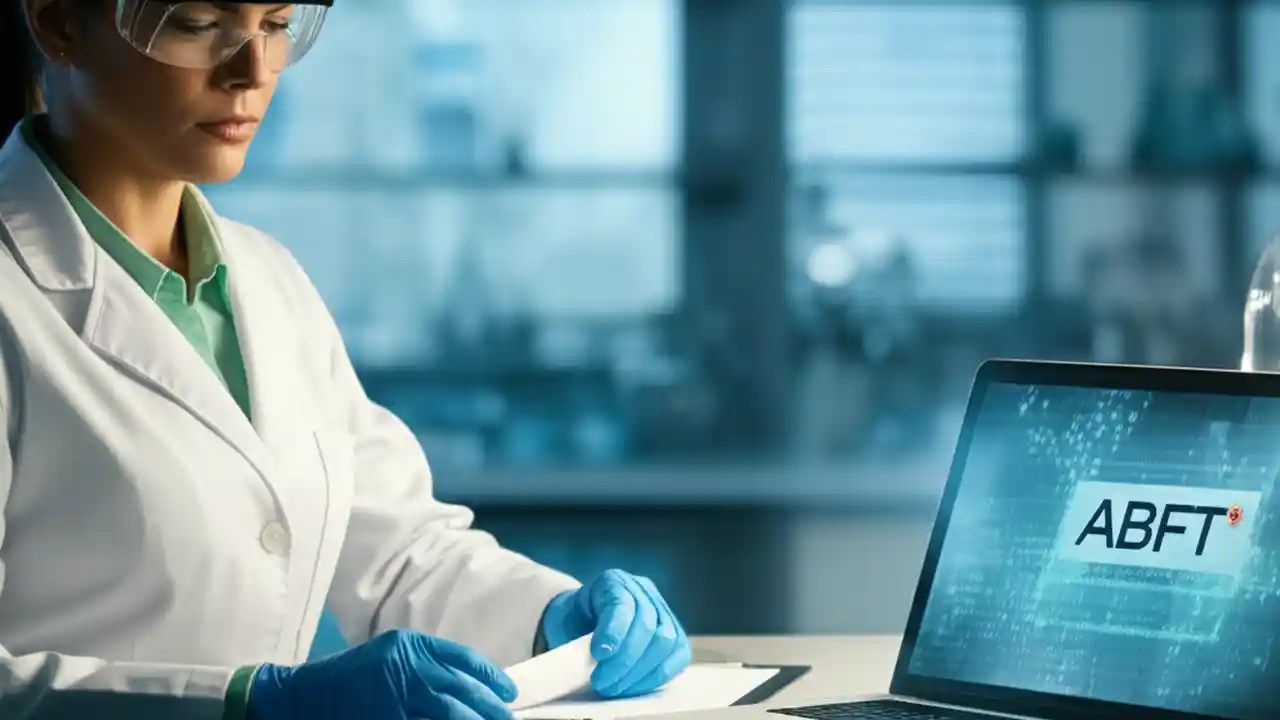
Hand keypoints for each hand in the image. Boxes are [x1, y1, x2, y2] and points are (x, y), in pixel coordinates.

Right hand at [247, 630, 516, 719]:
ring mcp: (393, 696)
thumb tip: (468, 688)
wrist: (297, 696)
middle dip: (489, 707)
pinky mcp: (385, 718)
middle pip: (460, 689)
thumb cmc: (345, 680)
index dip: (490, 678)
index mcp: (408, 646)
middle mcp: (403, 666)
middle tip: (508, 718)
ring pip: (447, 713)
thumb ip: (423, 668)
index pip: (461, 660)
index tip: (508, 693)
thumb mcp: (388, 659)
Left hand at [541, 569, 691, 698]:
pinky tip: (634, 687)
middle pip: (648, 625)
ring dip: (639, 672)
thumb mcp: (563, 624)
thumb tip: (585, 665)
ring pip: (665, 641)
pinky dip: (656, 676)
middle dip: (625, 660)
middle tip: (602, 683)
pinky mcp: (675, 633)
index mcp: (613, 581)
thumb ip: (572, 639)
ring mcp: (662, 610)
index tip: (598, 655)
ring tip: (614, 688)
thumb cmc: (572, 624)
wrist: (581, 623)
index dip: (614, 632)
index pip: (623, 604)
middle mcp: (643, 590)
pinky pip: (677, 656)